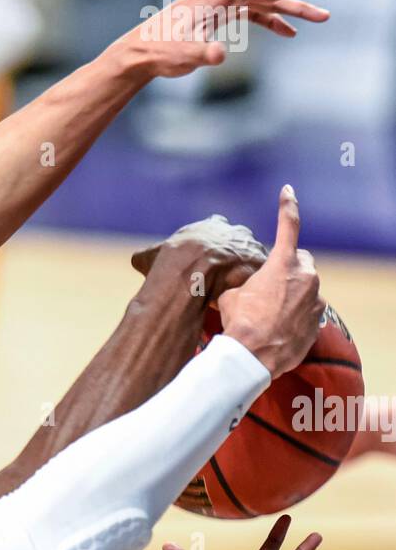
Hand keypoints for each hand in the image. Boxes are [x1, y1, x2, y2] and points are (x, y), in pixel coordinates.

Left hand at [114, 0, 334, 79]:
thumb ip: (202, 53)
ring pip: (266, 1)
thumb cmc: (160, 51)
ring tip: (322, 16)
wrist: (143, 53)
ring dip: (293, 10)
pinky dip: (272, 22)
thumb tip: (218, 55)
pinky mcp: (222, 14)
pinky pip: (254, 14)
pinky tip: (290, 32)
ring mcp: (223, 3)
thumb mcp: (182, 55)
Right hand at [132, 215, 268, 298]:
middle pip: (241, 242)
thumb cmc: (169, 266)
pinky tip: (250, 300)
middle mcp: (234, 232)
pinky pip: (263, 275)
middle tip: (230, 277)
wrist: (190, 276)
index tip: (211, 258)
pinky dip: (258, 286)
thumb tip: (138, 259)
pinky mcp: (260, 265)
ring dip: (249, 272)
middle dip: (237, 256)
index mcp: (211, 226)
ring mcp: (249, 247)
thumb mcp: (150, 257)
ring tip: (242, 291)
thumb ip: (148, 256)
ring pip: (254, 259)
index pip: (218, 228)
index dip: (214, 244)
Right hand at [218, 185, 322, 377]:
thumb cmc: (239, 324)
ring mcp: (315, 301)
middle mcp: (306, 278)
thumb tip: (237, 286)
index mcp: (283, 264)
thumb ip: (244, 284)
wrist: (252, 358)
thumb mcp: (231, 297)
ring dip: (292, 296)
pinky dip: (295, 317)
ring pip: (306, 289)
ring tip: (269, 315)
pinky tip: (277, 331)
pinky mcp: (317, 323)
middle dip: (288, 270)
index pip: (288, 226)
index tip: (288, 191)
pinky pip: (308, 313)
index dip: (287, 206)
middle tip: (268, 287)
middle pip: (302, 262)